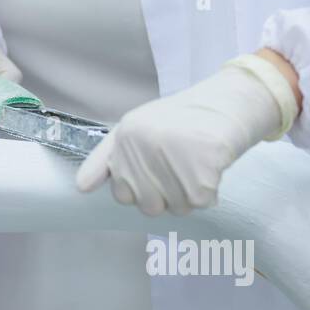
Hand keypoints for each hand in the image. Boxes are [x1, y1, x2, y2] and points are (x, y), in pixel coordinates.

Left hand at [75, 55, 296, 216]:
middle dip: (168, 194)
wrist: (229, 102)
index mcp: (124, 136)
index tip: (158, 169)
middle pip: (149, 206)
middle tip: (182, 165)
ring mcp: (171, 155)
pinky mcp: (201, 168)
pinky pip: (201, 202)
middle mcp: (142, 145)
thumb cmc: (183, 120)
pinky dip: (211, 191)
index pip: (122, 194)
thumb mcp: (137, 129)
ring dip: (190, 193)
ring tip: (197, 162)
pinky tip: (212, 165)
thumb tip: (80, 188)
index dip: (143, 188)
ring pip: (177, 207)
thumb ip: (106, 159)